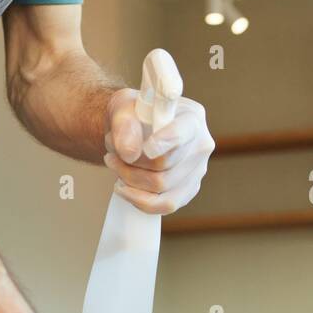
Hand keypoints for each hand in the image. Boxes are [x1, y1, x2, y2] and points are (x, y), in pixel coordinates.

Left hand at [103, 88, 214, 214]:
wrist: (133, 131)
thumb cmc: (131, 115)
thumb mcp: (122, 108)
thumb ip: (124, 124)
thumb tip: (129, 153)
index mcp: (192, 117)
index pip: (181, 133)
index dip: (164, 142)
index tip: (146, 149)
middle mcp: (201, 144)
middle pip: (165, 165)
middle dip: (130, 164)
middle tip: (110, 157)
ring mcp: (197, 169)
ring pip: (162, 187)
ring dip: (130, 181)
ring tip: (115, 167)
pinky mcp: (189, 189)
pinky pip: (165, 205)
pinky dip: (139, 200)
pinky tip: (125, 188)